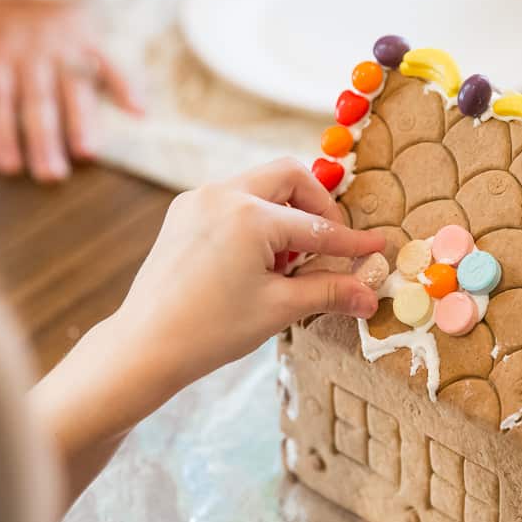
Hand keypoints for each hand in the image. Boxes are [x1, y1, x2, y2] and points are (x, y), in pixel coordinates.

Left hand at [0, 0, 142, 182]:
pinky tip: (138, 111)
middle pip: (37, 104)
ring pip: (73, 89)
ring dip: (82, 121)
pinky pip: (111, 65)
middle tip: (50, 175)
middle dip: (44, 140)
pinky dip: (126, 87)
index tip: (9, 166)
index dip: (2, 134)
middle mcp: (30, 56)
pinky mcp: (90, 43)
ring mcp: (64, 50)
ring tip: (87, 153)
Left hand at [31, 159, 384, 497]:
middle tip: (329, 244)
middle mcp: (222, 194)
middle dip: (317, 206)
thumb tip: (369, 296)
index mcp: (250, 216)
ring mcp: (197, 200)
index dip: (351, 241)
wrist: (145, 345)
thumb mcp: (278, 309)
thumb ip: (328, 292)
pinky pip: (232, 201)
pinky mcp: (182, 213)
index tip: (377, 247)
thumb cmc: (210, 330)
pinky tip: (256, 261)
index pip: (317, 225)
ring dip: (285, 214)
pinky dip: (255, 219)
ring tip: (286, 264)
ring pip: (259, 186)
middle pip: (289, 176)